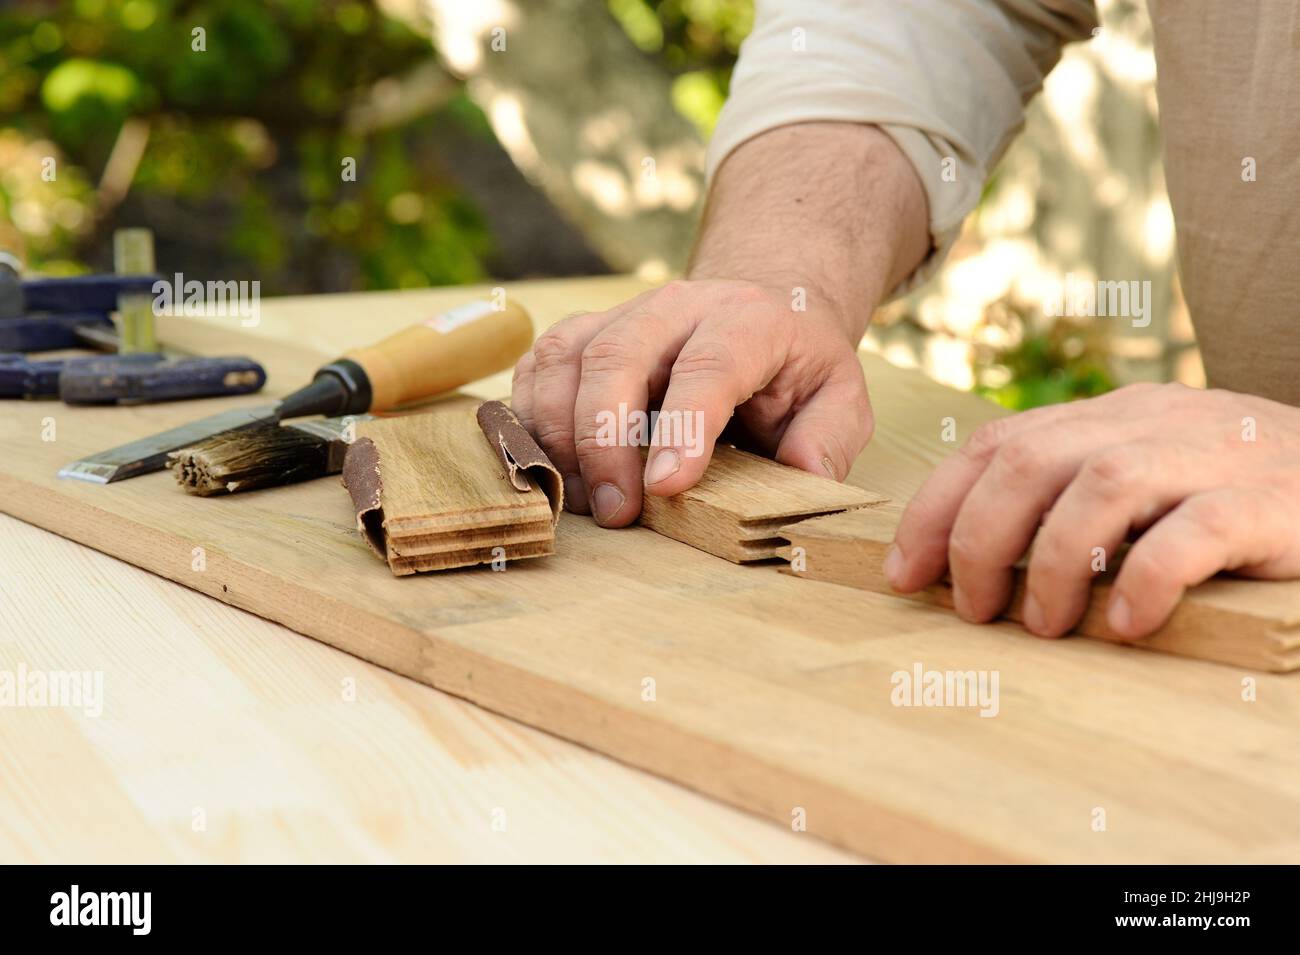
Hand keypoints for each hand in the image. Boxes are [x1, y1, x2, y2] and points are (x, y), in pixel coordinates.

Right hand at [510, 278, 872, 524]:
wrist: (756, 313)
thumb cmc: (793, 370)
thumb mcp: (838, 398)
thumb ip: (828, 438)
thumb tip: (802, 478)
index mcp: (748, 319)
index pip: (709, 364)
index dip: (684, 425)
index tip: (666, 488)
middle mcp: (677, 306)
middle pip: (619, 354)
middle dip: (605, 438)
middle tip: (616, 512)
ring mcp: (620, 315)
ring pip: (565, 358)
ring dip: (561, 436)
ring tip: (585, 503)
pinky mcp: (581, 335)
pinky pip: (537, 368)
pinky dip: (533, 422)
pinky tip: (553, 471)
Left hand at [886, 383, 1299, 638]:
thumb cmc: (1234, 494)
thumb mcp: (1145, 476)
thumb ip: (1071, 494)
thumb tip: (969, 555)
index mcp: (1111, 416)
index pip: (998, 444)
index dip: (938, 507)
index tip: (905, 571)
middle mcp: (1152, 422)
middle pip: (1032, 461)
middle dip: (979, 539)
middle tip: (971, 609)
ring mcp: (1212, 454)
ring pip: (1101, 486)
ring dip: (1053, 563)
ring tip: (1043, 626)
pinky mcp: (1268, 502)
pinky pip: (1193, 533)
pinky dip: (1147, 579)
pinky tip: (1128, 624)